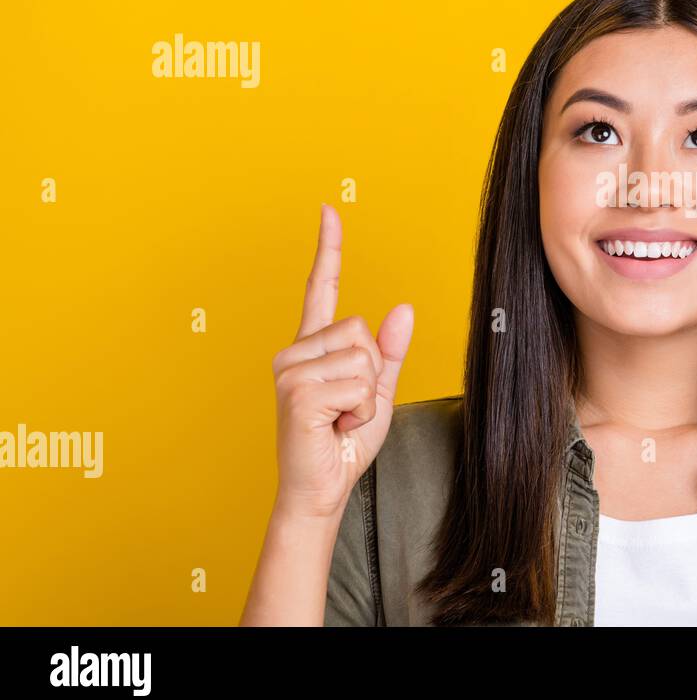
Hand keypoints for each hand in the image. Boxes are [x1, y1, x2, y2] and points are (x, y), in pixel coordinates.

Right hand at [269, 204, 413, 521]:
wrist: (320, 489)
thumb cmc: (343, 442)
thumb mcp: (378, 392)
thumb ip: (389, 353)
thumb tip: (403, 308)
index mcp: (314, 348)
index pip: (322, 289)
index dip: (328, 249)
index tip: (328, 210)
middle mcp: (295, 352)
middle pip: (362, 330)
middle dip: (371, 373)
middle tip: (346, 407)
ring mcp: (291, 370)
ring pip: (363, 357)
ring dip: (365, 397)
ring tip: (339, 418)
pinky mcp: (296, 392)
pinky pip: (357, 384)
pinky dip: (358, 411)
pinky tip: (333, 426)